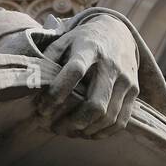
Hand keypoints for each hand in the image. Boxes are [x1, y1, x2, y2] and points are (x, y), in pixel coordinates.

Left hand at [35, 15, 139, 136]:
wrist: (118, 32)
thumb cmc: (82, 41)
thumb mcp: (63, 41)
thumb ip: (47, 59)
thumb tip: (31, 85)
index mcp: (89, 48)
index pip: (74, 71)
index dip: (57, 93)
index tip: (42, 108)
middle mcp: (111, 64)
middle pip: (95, 103)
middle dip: (72, 122)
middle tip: (55, 128)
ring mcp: (126, 78)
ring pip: (108, 116)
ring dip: (86, 130)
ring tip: (69, 132)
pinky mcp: (134, 90)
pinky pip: (121, 120)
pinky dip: (103, 132)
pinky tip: (87, 133)